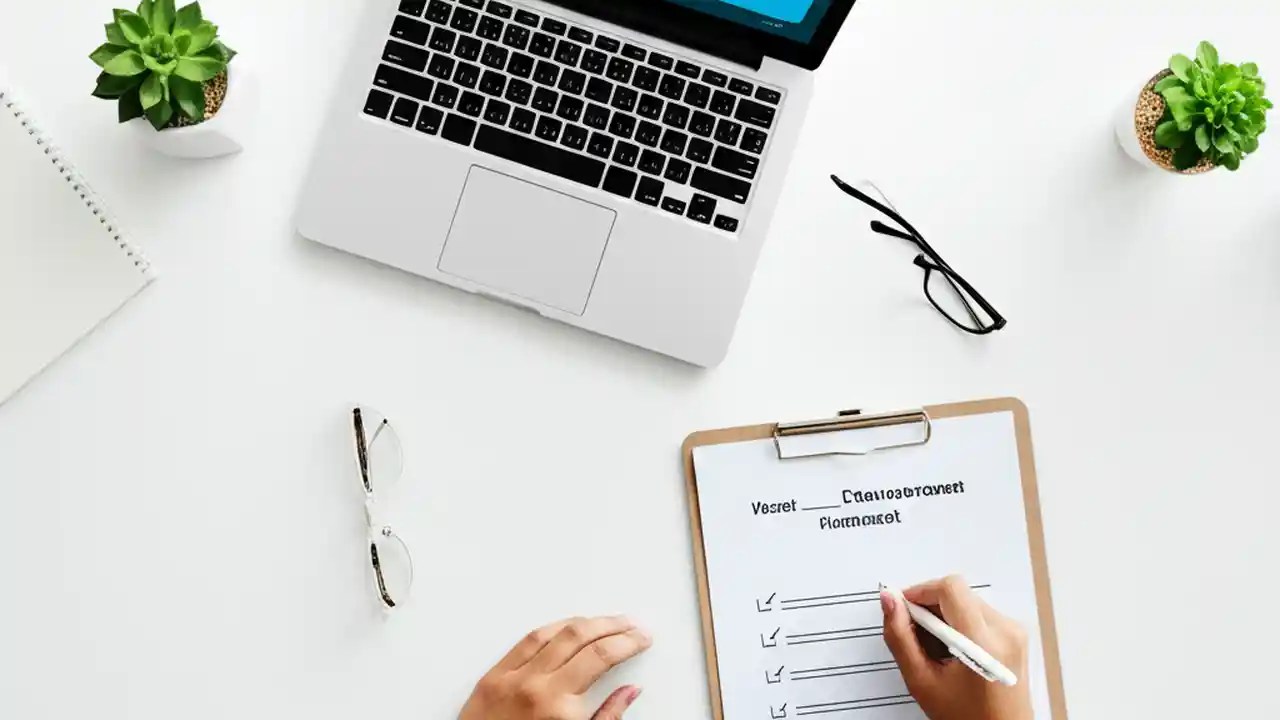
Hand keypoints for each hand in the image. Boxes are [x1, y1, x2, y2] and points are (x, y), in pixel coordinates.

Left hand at [460, 616, 652, 719]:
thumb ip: (606, 718)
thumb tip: (629, 692)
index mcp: (559, 709)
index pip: (603, 657)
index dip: (628, 643)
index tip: (641, 638)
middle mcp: (535, 686)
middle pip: (582, 638)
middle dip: (613, 626)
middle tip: (631, 624)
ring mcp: (510, 678)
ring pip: (555, 632)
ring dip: (586, 622)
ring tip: (606, 620)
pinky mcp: (491, 677)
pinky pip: (527, 640)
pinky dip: (552, 628)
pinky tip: (567, 625)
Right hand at [880, 577, 1032, 719]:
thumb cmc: (966, 717)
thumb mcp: (922, 681)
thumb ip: (900, 637)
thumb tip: (889, 601)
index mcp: (983, 643)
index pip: (950, 588)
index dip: (920, 591)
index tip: (903, 606)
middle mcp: (1005, 631)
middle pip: (958, 593)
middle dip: (930, 606)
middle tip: (916, 634)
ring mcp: (1014, 631)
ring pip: (967, 600)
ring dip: (944, 615)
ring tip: (936, 648)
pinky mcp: (1016, 634)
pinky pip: (980, 612)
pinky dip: (960, 622)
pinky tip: (952, 649)